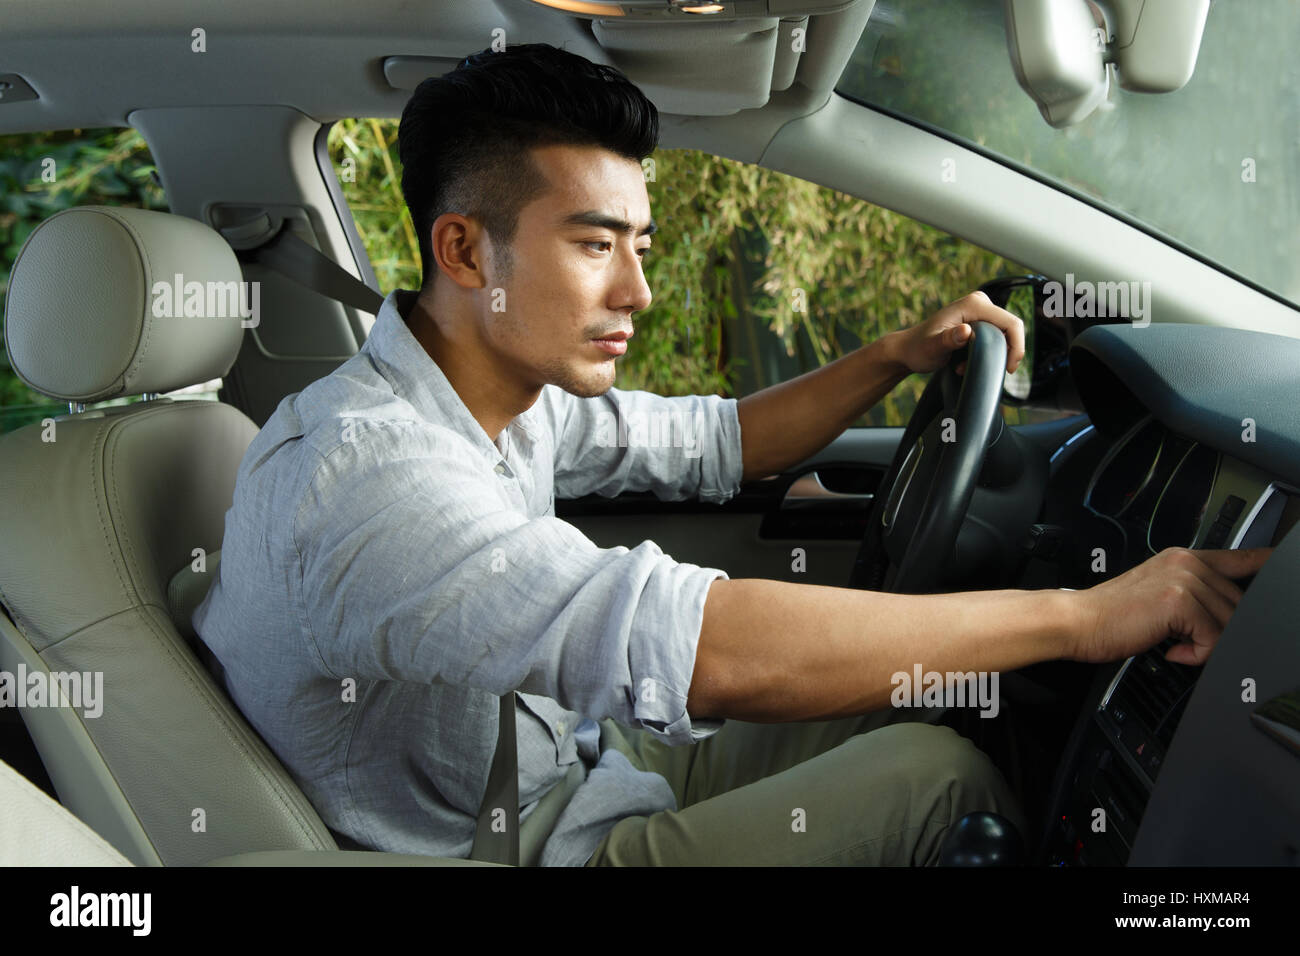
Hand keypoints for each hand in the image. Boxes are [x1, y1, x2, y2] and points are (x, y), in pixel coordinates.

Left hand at [889, 291, 1025, 376]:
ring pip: (1004, 335)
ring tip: (964, 367)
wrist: (908, 350)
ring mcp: (981, 310)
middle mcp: (980, 302)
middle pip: (1011, 329)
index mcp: (974, 304)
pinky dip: (986, 353)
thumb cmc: (918, 349)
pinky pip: (996, 337)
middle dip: (1001, 353)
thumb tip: (965, 331)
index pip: (1011, 323)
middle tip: (976, 369)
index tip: (1007, 369)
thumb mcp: (932, 348)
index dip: (1016, 347)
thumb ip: (948, 340)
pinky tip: (964, 363)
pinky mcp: (980, 320)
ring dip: (992, 355)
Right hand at [1065, 546, 1273, 664]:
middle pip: (1240, 602)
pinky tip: (1173, 650)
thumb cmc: (1110, 615)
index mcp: (1182, 558)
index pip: (1241, 557)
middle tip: (1191, 644)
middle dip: (1222, 632)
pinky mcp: (1179, 601)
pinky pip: (1215, 638)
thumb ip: (1192, 597)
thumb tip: (1223, 620)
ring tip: (1176, 646)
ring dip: (1208, 645)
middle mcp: (1187, 562)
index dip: (1267, 563)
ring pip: (1230, 622)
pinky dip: (1198, 654)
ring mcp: (1184, 579)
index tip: (1281, 565)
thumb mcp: (1156, 596)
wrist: (1077, 621)